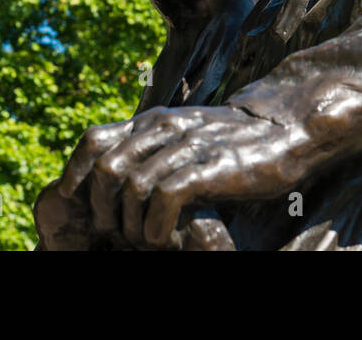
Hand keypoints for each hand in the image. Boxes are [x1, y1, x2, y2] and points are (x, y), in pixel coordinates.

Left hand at [39, 106, 311, 249]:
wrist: (286, 128)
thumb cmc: (231, 140)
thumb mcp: (183, 133)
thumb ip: (151, 147)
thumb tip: (113, 176)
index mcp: (151, 121)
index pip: (92, 141)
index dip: (76, 177)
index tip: (79, 208)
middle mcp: (163, 129)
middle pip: (104, 169)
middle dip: (102, 210)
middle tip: (116, 234)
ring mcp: (186, 147)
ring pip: (131, 187)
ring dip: (130, 225)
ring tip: (144, 241)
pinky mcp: (210, 168)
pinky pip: (165, 198)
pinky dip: (156, 227)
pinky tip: (164, 239)